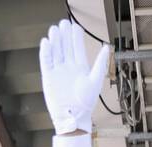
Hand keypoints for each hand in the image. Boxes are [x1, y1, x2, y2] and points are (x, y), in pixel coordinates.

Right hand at [38, 18, 110, 135]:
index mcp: (80, 67)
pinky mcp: (48, 77)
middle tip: (63, 24)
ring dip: (55, 41)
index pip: (77, 48)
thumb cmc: (86, 103)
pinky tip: (46, 42)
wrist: (73, 118)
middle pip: (65, 47)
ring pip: (55, 52)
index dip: (76, 37)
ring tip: (54, 30)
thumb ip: (100, 64)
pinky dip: (45, 52)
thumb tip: (106, 47)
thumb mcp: (95, 81)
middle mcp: (68, 67)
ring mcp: (58, 72)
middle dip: (64, 36)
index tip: (75, 27)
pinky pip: (46, 62)